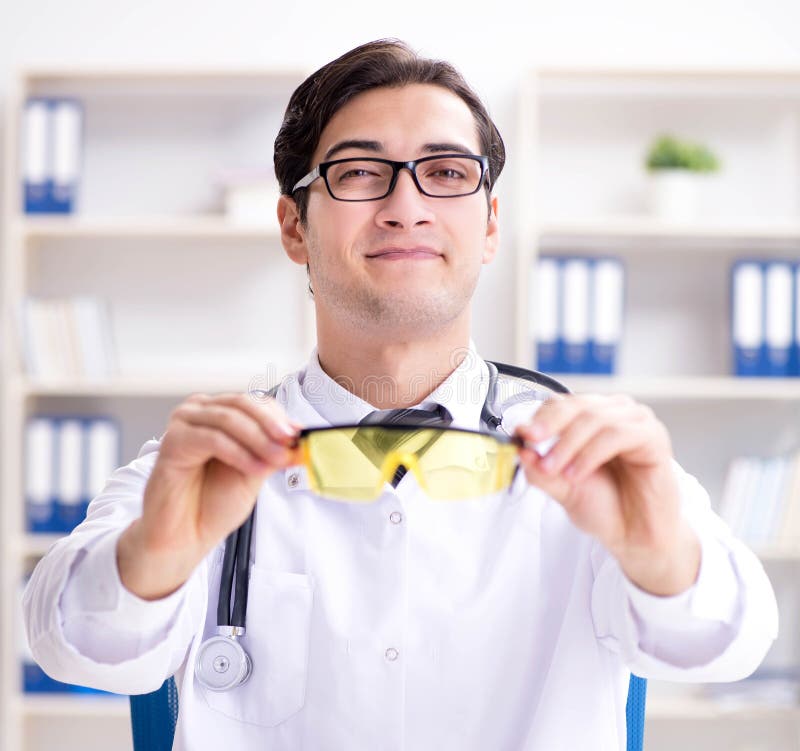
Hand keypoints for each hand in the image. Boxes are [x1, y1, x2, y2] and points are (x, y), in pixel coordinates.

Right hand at [118, 392, 302, 598]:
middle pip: (242, 404)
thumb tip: (298, 438)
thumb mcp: (255, 471)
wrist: (186, 535)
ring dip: (258, 440)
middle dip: (271, 425)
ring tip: (277, 459)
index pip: (256, 402)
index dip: (280, 417)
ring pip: (229, 419)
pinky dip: (238, 453)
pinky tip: (253, 468)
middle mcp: (201, 412)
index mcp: (222, 413)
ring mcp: (184, 423)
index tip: (301, 435)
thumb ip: (272, 452)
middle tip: (291, 442)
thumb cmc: (214, 503)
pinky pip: (212, 439)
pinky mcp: (173, 441)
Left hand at [515, 393, 700, 595]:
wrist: (633, 537)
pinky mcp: (654, 438)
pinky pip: (617, 435)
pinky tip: (578, 474)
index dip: (539, 417)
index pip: (561, 403)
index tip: (522, 436)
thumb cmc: (604, 507)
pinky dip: (591, 454)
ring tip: (557, 472)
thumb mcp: (561, 487)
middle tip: (533, 448)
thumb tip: (520, 447)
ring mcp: (637, 423)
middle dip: (550, 427)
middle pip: (576, 405)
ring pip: (595, 418)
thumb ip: (539, 468)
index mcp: (591, 418)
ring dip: (569, 445)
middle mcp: (615, 414)